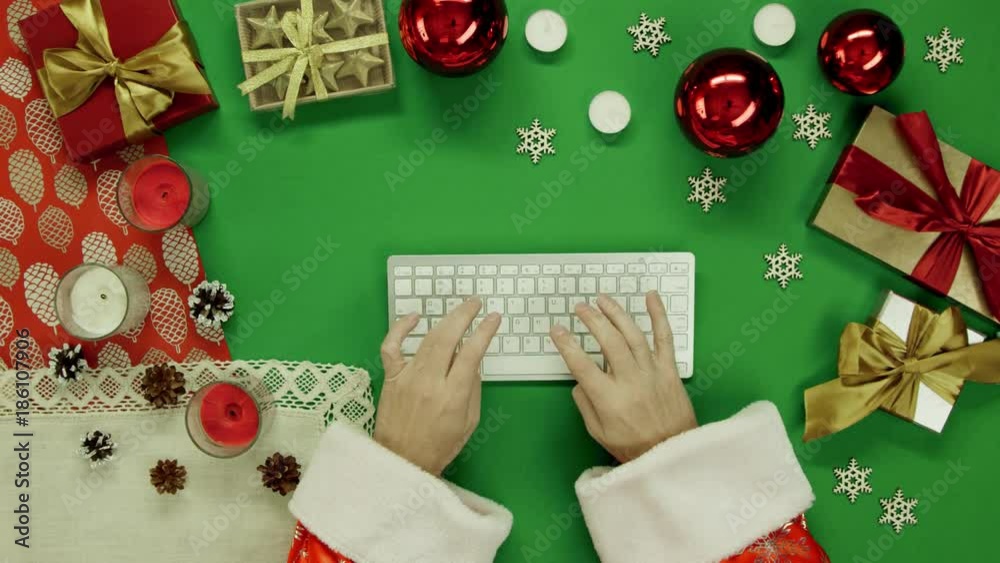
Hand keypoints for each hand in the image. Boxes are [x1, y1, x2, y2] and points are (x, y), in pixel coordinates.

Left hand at [374, 298, 500, 474]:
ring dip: (445, 319)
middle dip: (465, 315)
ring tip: (458, 310)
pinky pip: (392, 346)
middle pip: (448, 337)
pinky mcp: (391, 377)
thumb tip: (472, 361)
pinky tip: (414, 317)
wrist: (401, 461)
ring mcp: (407, 377)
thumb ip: (473, 389)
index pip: (472, 353)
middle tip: (476, 303)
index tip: (494, 318)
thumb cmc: (440, 446)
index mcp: (453, 396)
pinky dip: (401, 328)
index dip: (485, 331)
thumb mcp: (469, 422)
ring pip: (427, 339)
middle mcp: (430, 382)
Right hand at [550, 292, 696, 462]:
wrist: (672, 453)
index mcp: (609, 398)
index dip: (566, 345)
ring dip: (616, 313)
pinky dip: (659, 315)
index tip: (556, 330)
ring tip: (602, 300)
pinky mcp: (669, 370)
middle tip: (580, 308)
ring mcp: (652, 372)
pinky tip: (651, 297)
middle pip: (608, 341)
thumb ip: (585, 402)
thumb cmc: (632, 446)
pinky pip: (665, 338)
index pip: (581, 365)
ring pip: (632, 335)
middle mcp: (630, 381)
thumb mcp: (597, 431)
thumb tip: (580, 378)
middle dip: (591, 320)